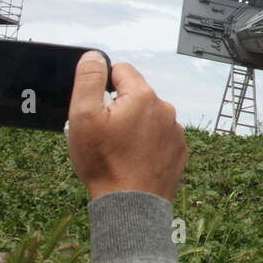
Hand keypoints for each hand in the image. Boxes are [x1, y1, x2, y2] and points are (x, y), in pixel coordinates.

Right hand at [67, 52, 187, 200]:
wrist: (130, 204)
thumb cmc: (105, 162)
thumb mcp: (83, 116)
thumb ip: (89, 80)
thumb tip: (94, 57)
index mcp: (143, 96)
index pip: (120, 70)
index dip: (103, 85)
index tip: (95, 108)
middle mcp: (164, 109)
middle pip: (135, 95)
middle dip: (118, 107)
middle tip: (103, 133)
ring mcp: (175, 131)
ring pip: (148, 117)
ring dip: (133, 126)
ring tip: (118, 150)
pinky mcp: (179, 150)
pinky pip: (159, 137)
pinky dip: (146, 144)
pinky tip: (133, 160)